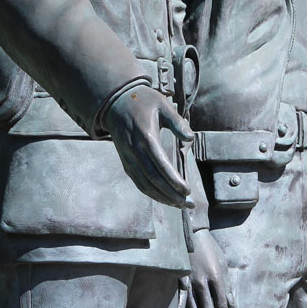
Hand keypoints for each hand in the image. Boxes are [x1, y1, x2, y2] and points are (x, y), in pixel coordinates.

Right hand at [102, 85, 192, 207]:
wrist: (115, 103)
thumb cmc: (143, 102)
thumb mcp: (162, 104)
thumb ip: (177, 122)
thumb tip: (191, 138)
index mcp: (146, 137)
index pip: (160, 165)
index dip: (173, 181)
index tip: (187, 191)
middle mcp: (135, 151)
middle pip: (153, 180)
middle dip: (171, 195)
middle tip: (188, 204)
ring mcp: (129, 158)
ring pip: (145, 184)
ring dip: (162, 198)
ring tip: (180, 205)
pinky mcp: (126, 162)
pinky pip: (138, 182)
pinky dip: (151, 193)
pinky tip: (164, 198)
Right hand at [181, 228, 233, 307]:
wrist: (190, 232)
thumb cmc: (210, 249)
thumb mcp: (223, 264)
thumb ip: (228, 286)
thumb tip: (232, 307)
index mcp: (216, 276)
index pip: (222, 305)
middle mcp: (202, 281)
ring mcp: (188, 282)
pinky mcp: (178, 281)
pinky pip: (180, 303)